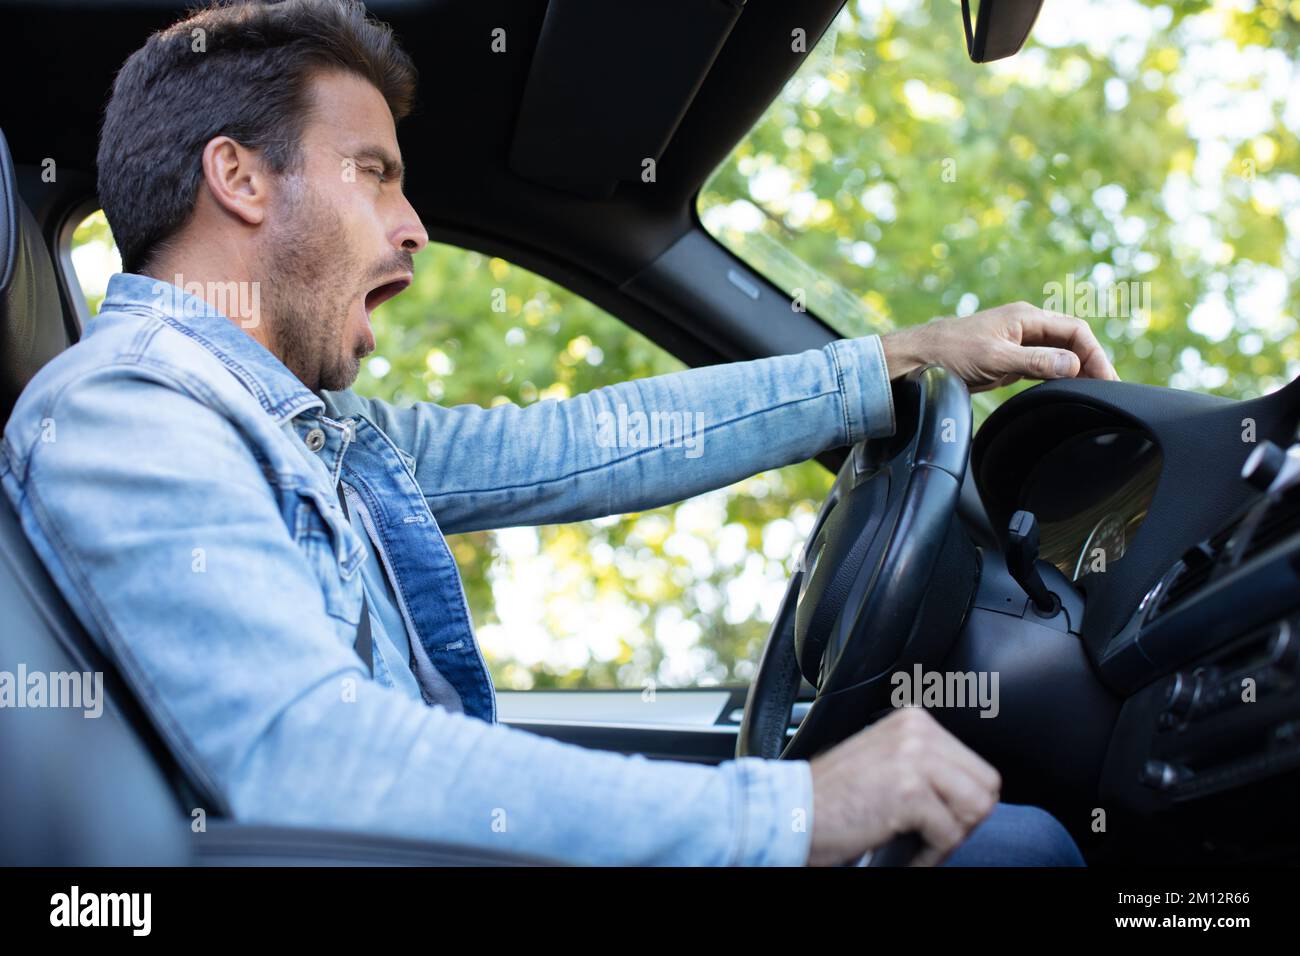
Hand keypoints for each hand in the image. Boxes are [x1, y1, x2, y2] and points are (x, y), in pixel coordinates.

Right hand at [806, 707, 1000, 865]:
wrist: (792, 812)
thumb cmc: (832, 798)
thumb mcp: (885, 762)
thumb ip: (924, 764)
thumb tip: (970, 792)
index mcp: (914, 721)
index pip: (976, 767)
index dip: (961, 802)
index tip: (937, 821)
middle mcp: (917, 731)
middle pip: (985, 785)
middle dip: (964, 819)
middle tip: (933, 835)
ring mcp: (914, 757)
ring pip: (976, 807)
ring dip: (951, 836)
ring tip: (920, 843)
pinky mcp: (909, 790)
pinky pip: (949, 834)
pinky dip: (930, 855)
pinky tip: (904, 853)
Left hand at [880, 302, 1119, 391]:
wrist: (916, 361)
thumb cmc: (949, 353)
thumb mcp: (995, 359)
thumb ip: (1034, 362)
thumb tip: (1072, 365)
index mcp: (1026, 317)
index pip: (1075, 331)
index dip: (1095, 354)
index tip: (1106, 379)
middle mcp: (1026, 326)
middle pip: (1072, 342)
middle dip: (1091, 363)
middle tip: (1107, 391)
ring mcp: (1018, 343)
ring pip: (1059, 355)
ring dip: (1077, 372)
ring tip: (1093, 395)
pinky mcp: (1009, 361)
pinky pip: (1043, 367)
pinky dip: (1058, 378)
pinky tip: (1066, 392)